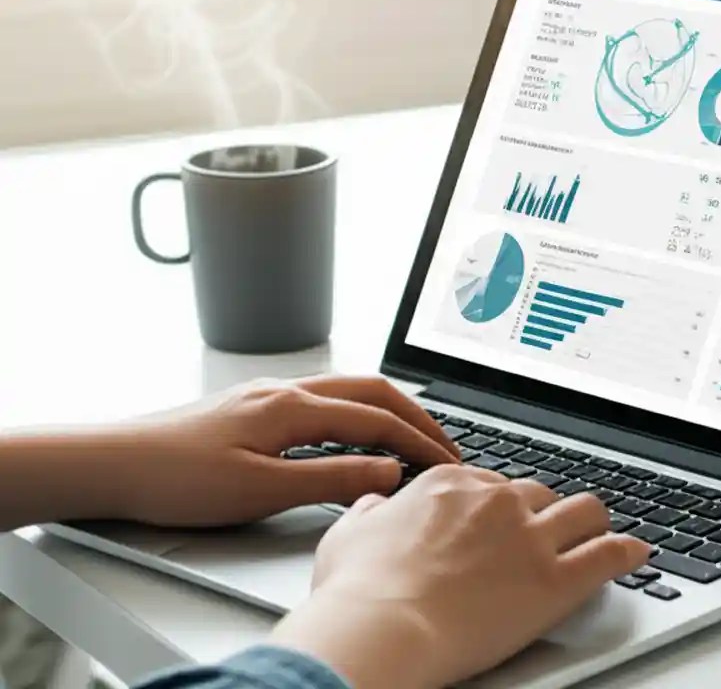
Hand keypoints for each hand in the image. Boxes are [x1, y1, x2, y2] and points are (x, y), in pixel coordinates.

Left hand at [107, 375, 458, 526]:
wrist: (112, 464)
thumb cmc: (175, 479)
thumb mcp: (261, 490)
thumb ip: (331, 479)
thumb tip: (389, 472)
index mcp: (292, 407)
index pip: (377, 419)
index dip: (419, 441)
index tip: (448, 463)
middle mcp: (285, 390)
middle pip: (371, 390)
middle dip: (416, 415)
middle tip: (445, 445)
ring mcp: (267, 395)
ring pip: (348, 389)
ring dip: (388, 410)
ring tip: (414, 436)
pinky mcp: (252, 407)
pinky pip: (324, 399)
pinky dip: (358, 412)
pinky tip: (357, 433)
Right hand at [270, 465, 649, 688]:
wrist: (382, 627)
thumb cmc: (359, 590)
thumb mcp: (349, 534)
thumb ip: (369, 513)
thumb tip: (374, 505)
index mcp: (451, 486)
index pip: (493, 484)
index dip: (501, 505)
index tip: (504, 520)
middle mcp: (497, 501)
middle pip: (540, 494)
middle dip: (544, 513)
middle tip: (545, 533)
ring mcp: (530, 538)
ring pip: (585, 511)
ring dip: (593, 522)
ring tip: (600, 532)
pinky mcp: (555, 579)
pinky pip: (609, 555)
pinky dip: (627, 553)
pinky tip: (636, 554)